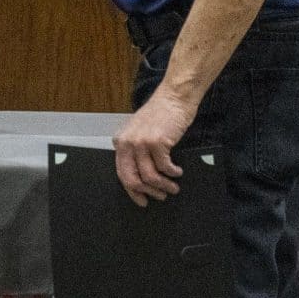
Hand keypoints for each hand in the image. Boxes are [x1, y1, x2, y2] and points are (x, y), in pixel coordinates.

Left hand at [113, 85, 194, 205]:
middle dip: (148, 192)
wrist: (174, 97)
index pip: (122, 173)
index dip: (132, 191)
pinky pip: (164, 167)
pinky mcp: (157, 142)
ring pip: (149, 177)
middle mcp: (127, 142)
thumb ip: (136, 151)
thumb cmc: (160, 114)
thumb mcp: (140, 132)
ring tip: (173, 187)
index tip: (141, 200)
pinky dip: (172, 173)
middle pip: (132, 178)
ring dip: (163, 186)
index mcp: (121, 141)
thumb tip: (142, 179)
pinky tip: (177, 171)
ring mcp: (141, 142)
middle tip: (160, 196)